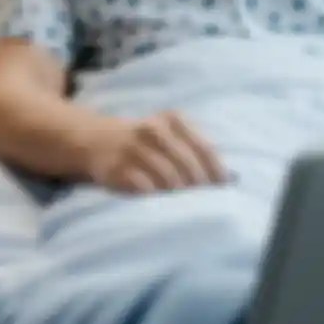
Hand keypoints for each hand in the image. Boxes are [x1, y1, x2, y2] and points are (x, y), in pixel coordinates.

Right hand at [86, 111, 228, 193]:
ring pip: (168, 178)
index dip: (216, 172)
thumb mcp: (170, 134)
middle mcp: (152, 129)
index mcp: (172, 119)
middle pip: (188, 166)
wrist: (95, 139)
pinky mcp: (115, 167)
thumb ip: (195, 151)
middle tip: (203, 203)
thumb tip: (227, 182)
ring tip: (183, 205)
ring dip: (178, 195)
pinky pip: (144, 187)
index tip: (221, 190)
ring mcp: (132, 148)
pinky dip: (156, 197)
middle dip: (198, 187)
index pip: (204, 149)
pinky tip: (160, 202)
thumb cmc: (144, 143)